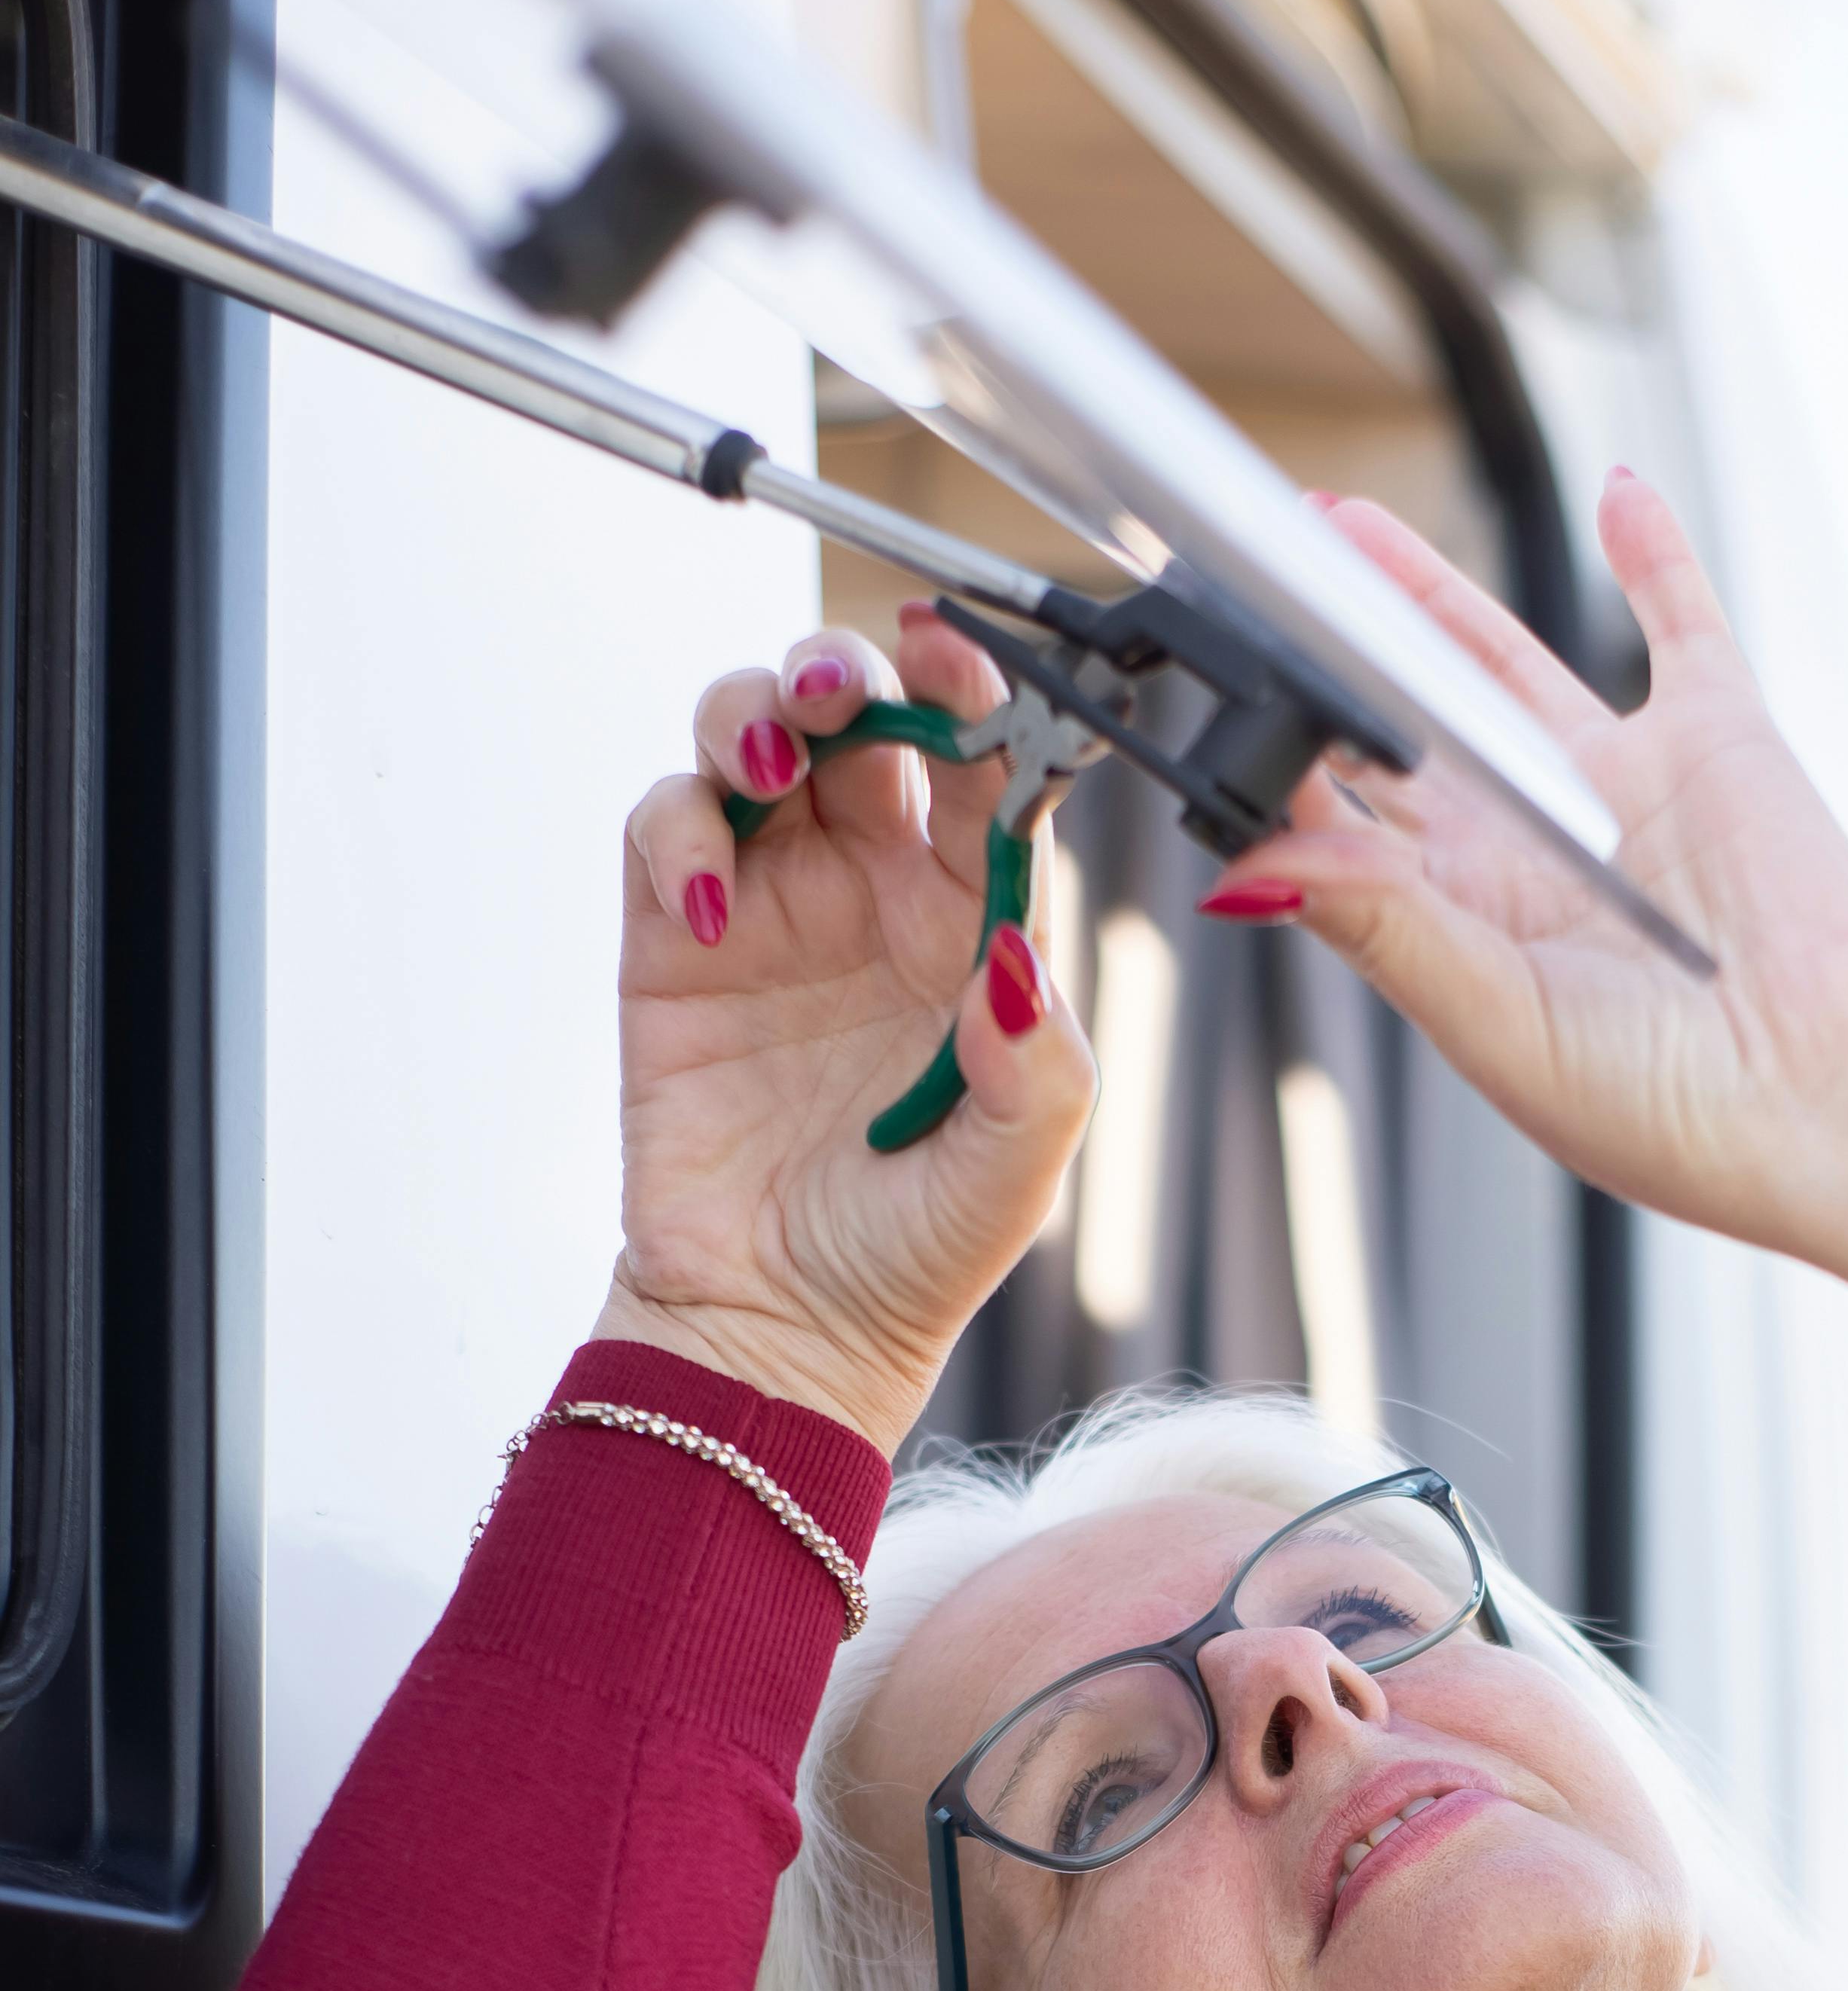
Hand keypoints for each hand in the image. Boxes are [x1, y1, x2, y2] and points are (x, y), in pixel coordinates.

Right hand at [606, 608, 1096, 1456]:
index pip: (980, 775)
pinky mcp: (671, 939)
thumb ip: (1039, 1065)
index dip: (973, 699)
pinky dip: (681, 826)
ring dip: (751, 714)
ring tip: (768, 761)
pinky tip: (711, 895)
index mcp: (971, 926)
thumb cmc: (911, 1252)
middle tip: (837, 685)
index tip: (960, 658)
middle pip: (858, 724)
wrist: (780, 1332)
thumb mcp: (1016, 1172)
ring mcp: (769, 908)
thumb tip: (1023, 957)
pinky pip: (665, 826)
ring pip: (750, 742)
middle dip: (848, 670)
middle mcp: (872, 894)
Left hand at [1227, 474, 1847, 1308]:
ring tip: (1345, 531)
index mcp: (1467, 931)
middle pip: (1402, 732)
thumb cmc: (1673, 1107)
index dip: (1279, 769)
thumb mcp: (1499, 1024)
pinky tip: (1618, 491)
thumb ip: (1383, 927)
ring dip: (1428, 594)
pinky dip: (1653, 552)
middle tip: (1253, 589)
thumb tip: (1253, 866)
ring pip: (1501, 663)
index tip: (1212, 705)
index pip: (1343, 831)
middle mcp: (1531, 852)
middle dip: (1327, 667)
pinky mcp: (1712, 738)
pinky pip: (1680, 623)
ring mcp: (1620, 788)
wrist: (1832, 1095)